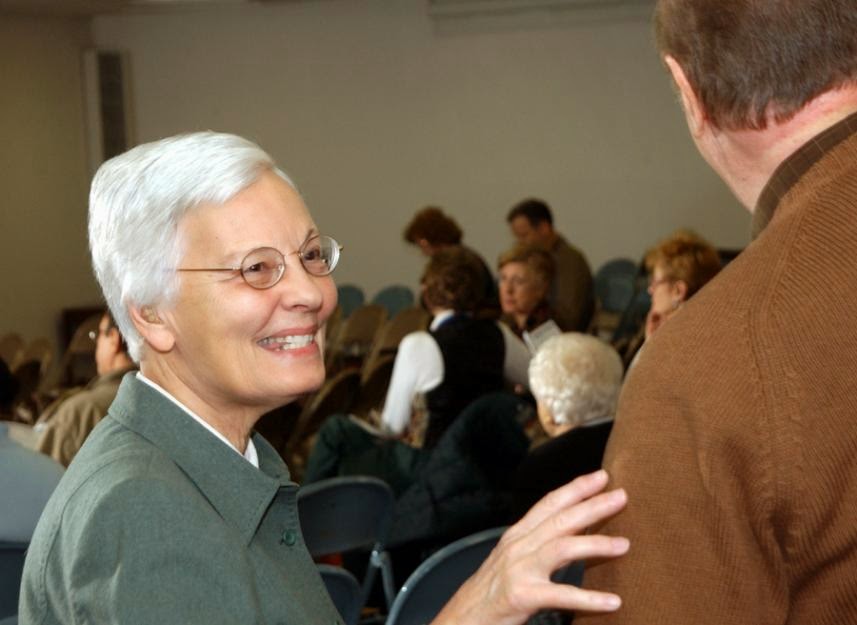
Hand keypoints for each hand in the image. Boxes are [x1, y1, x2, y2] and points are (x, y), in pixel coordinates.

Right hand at [431, 470, 628, 624]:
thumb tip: (571, 534)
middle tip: (621, 496)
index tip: (601, 477)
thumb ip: (537, 545)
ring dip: (595, 543)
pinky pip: (560, 596)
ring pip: (561, 548)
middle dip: (592, 505)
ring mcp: (519, 570)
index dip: (575, 488)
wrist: (462, 618)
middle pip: (560, 519)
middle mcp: (517, 547)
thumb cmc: (491, 592)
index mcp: (517, 536)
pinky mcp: (521, 595)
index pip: (548, 504)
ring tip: (624, 545)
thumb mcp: (512, 560)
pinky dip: (588, 599)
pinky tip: (613, 601)